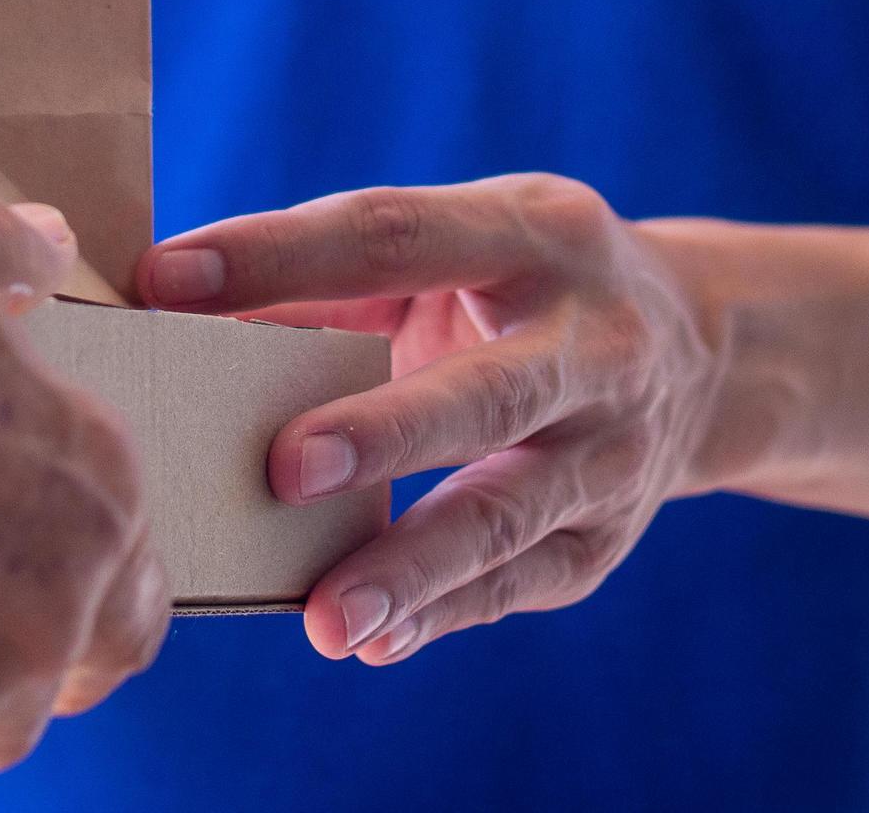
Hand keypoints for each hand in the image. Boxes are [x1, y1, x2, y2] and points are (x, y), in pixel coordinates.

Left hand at [138, 175, 720, 667]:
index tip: (167, 279)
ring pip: (508, 513)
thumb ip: (336, 279)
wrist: (701, 349)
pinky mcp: (606, 537)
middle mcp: (593, 339)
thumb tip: (181, 315)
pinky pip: (519, 582)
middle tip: (283, 468)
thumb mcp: (459, 243)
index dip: (281, 254)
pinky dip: (443, 613)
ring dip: (413, 565)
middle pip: (487, 393)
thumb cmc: (516, 285)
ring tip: (328, 615)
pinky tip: (372, 635)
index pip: (397, 234)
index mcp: (534, 233)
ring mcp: (613, 447)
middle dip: (387, 433)